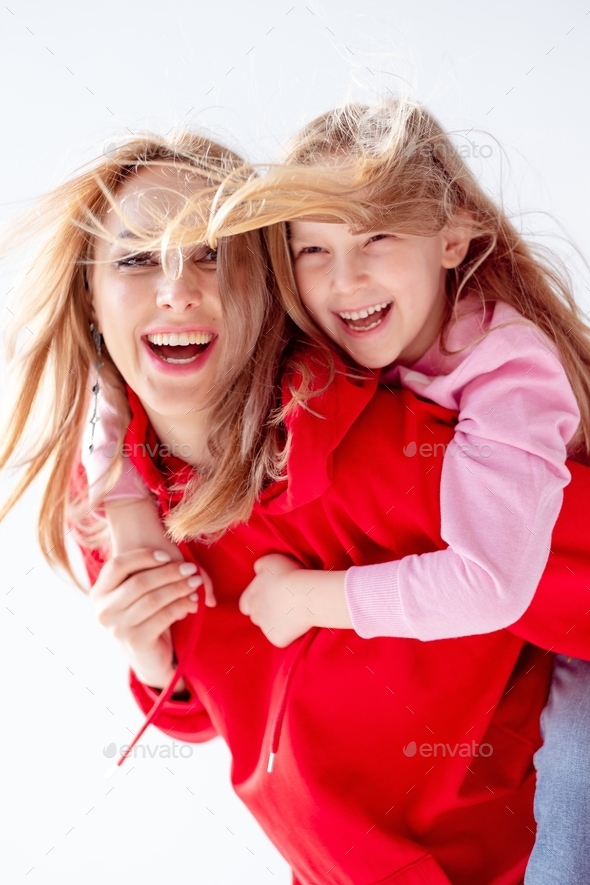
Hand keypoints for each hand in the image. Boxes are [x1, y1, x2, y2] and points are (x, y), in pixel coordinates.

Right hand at [90, 548, 215, 687]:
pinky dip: (182, 605)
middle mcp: (104, 610)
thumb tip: (178, 560)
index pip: (117, 566)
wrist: (148, 655)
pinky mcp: (136, 641)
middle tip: (190, 568)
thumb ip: (152, 571)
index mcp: (99, 592)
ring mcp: (118, 628)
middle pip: (139, 582)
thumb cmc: (145, 613)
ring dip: (179, 588)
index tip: (167, 555)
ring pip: (153, 599)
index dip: (143, 557)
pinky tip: (193, 601)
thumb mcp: (141, 591)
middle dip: (169, 572)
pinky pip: (164, 616)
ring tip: (196, 582)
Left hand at [239, 553, 314, 646]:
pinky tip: (299, 622)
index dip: (256, 601)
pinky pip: (282, 639)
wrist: (304, 595)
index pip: (245, 605)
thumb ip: (259, 567)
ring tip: (294, 611)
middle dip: (266, 612)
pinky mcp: (277, 639)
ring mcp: (265, 629)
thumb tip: (256, 571)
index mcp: (249, 598)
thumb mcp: (269, 561)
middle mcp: (254, 614)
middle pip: (256, 617)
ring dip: (278, 622)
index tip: (269, 596)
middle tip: (283, 604)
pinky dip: (289, 633)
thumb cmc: (288, 575)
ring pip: (269, 628)